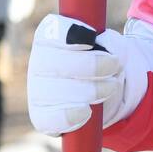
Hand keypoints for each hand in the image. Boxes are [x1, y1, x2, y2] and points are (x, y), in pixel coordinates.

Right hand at [27, 13, 148, 136]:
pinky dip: (71, 116)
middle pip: (54, 62)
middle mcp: (39, 63)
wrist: (104, 91)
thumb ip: (110, 42)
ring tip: (110, 87)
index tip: (91, 38)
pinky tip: (86, 111)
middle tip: (114, 65)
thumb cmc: (104, 59)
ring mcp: (37, 91)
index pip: (50, 32)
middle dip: (90, 65)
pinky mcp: (41, 116)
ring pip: (57, 91)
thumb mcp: (111, 45)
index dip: (69, 34)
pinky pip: (50, 119)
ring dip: (90, 90)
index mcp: (50, 37)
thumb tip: (104, 45)